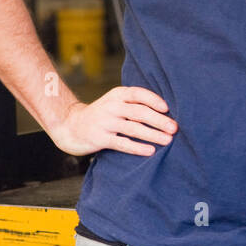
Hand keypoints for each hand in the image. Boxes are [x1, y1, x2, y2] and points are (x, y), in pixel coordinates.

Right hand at [49, 86, 176, 157]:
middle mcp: (111, 106)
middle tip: (175, 128)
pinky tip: (150, 151)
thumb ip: (134, 103)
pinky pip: (122, 143)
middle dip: (159, 120)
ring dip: (153, 134)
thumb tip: (167, 112)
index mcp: (117, 94)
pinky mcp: (99, 138)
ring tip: (168, 140)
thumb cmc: (102, 114)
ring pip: (133, 128)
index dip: (154, 100)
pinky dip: (138, 147)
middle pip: (139, 112)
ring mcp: (105, 122)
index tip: (168, 109)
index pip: (138, 94)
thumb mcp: (115, 102)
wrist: (70, 126)